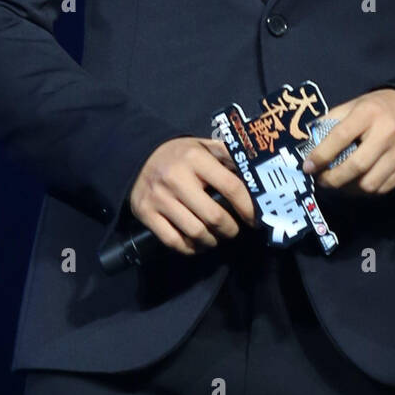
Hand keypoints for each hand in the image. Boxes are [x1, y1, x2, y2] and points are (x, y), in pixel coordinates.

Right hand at [129, 136, 257, 255]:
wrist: (138, 156)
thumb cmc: (180, 155)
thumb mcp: (204, 146)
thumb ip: (228, 157)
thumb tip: (256, 177)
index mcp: (195, 157)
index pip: (230, 186)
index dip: (247, 207)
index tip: (254, 218)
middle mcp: (176, 177)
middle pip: (214, 216)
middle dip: (230, 229)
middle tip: (233, 230)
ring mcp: (159, 197)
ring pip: (195, 233)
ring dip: (212, 241)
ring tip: (216, 237)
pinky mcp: (146, 213)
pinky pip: (173, 241)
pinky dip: (190, 248)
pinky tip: (197, 243)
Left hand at [301, 89, 394, 196]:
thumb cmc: (384, 107)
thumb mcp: (359, 103)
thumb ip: (334, 118)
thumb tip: (310, 137)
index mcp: (369, 113)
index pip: (341, 137)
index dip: (321, 154)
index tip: (307, 166)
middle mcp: (386, 134)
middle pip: (355, 166)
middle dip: (332, 179)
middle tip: (321, 180)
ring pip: (369, 184)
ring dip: (348, 188)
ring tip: (339, 183)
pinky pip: (382, 189)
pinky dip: (365, 190)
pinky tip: (357, 183)